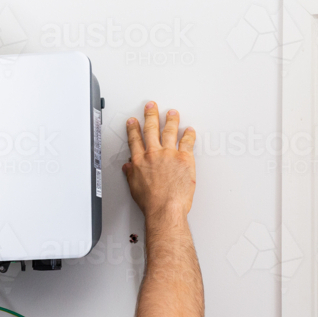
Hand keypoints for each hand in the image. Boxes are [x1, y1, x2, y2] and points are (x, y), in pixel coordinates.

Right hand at [122, 102, 195, 222]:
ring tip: (172, 113)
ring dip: (170, 119)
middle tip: (151, 106)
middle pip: (151, 129)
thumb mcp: (134, 188)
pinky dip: (188, 134)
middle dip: (151, 115)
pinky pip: (187, 142)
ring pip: (169, 131)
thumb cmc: (151, 202)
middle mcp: (153, 154)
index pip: (135, 139)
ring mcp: (169, 154)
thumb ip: (131, 174)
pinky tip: (189, 130)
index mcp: (139, 161)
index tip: (133, 121)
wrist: (165, 209)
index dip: (133, 128)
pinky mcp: (184, 158)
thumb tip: (128, 168)